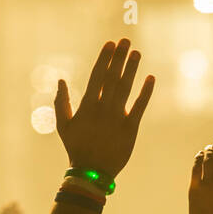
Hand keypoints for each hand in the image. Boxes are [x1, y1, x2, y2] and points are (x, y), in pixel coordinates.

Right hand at [54, 38, 154, 179]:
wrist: (91, 173)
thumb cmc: (76, 148)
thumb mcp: (63, 126)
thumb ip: (62, 102)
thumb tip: (61, 80)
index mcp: (87, 106)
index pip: (97, 76)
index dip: (104, 59)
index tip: (110, 44)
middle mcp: (102, 108)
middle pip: (112, 77)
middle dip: (119, 58)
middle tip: (125, 40)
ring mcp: (117, 118)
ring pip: (125, 88)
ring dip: (131, 69)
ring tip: (136, 53)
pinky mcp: (130, 128)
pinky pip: (140, 107)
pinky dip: (146, 92)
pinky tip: (151, 78)